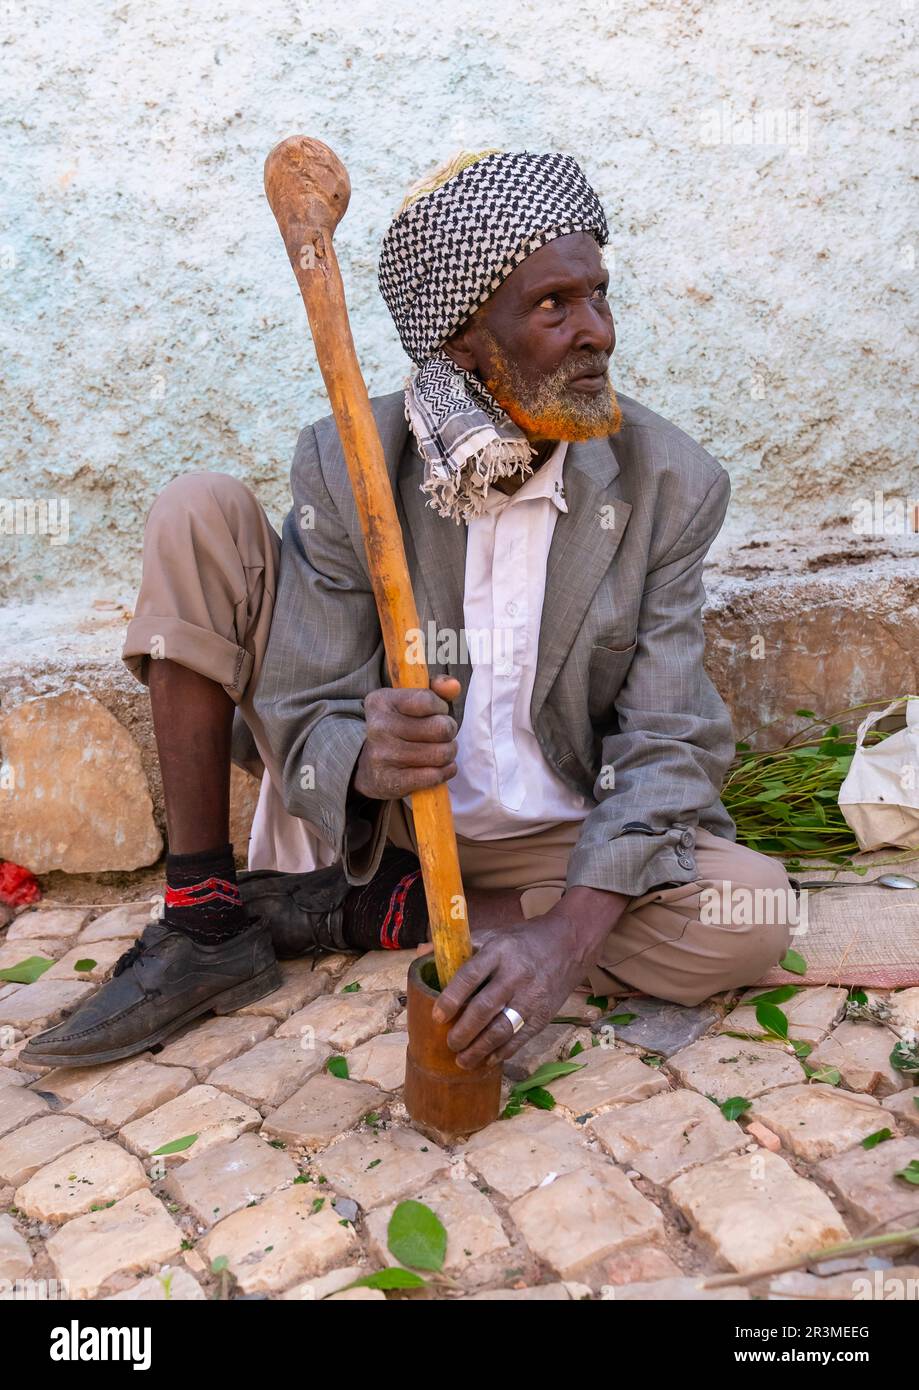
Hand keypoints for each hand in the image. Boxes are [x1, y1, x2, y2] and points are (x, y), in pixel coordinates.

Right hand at [353, 675, 460, 800]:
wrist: (371, 767)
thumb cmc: (401, 728)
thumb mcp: (412, 703)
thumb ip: (437, 689)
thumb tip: (454, 686)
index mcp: (381, 701)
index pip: (427, 699)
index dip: (441, 708)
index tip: (436, 713)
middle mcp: (378, 726)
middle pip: (441, 728)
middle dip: (449, 732)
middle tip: (442, 736)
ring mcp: (383, 755)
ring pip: (441, 754)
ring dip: (449, 753)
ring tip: (440, 751)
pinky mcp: (391, 781)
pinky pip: (434, 776)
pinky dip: (445, 772)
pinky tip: (439, 768)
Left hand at [430, 910, 590, 1070]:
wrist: (569, 943)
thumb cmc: (522, 941)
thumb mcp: (493, 934)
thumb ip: (458, 947)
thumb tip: (420, 953)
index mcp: (499, 952)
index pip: (470, 975)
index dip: (451, 998)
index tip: (437, 1016)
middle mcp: (515, 975)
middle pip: (485, 1008)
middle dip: (463, 1030)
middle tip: (449, 1043)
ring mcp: (531, 997)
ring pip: (502, 1029)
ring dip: (479, 1049)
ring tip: (462, 1059)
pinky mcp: (543, 1015)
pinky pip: (520, 1039)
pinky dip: (501, 1053)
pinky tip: (487, 1060)